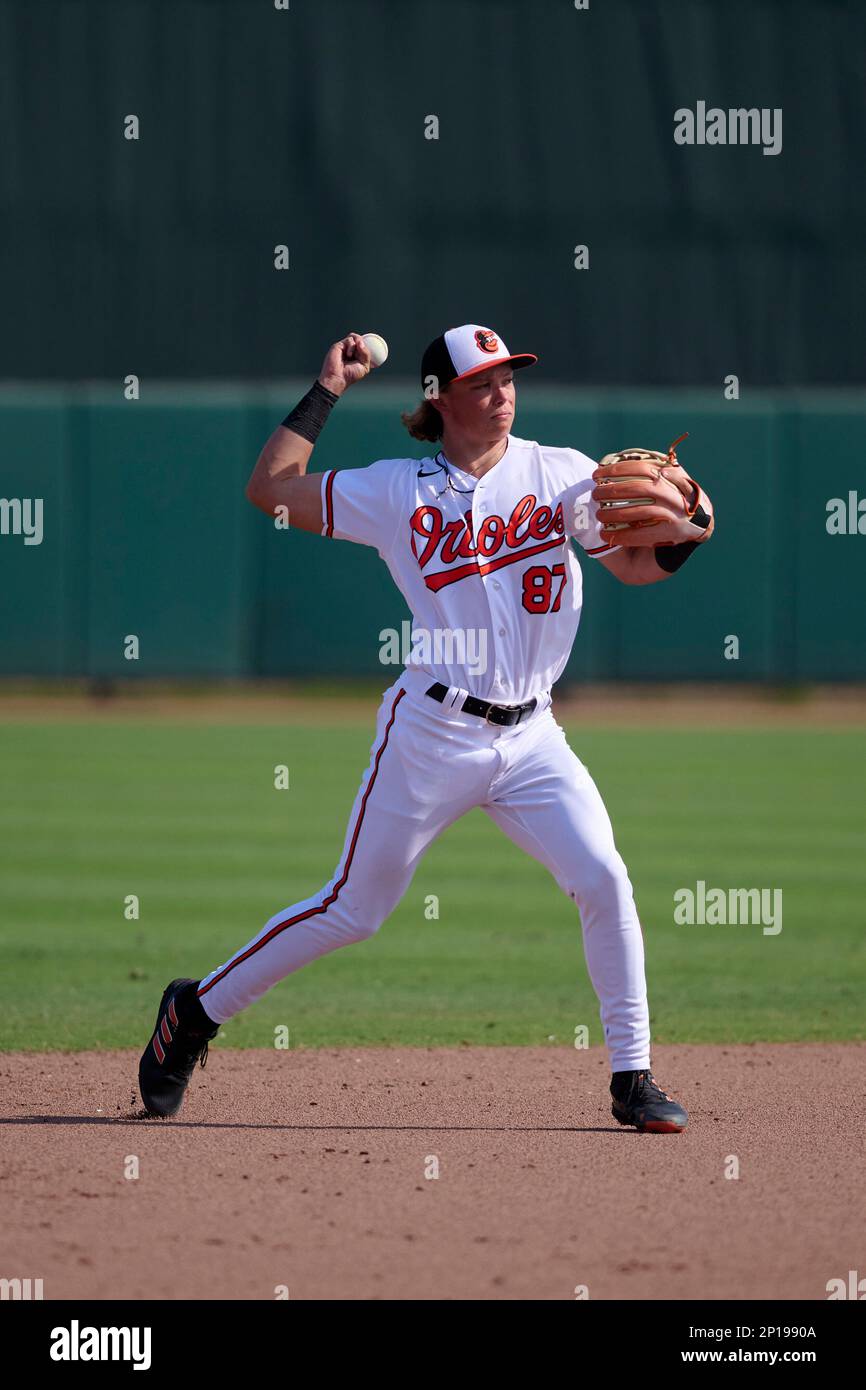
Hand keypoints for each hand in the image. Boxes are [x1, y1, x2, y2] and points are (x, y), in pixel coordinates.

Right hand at [317, 333, 372, 395]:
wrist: (338, 378)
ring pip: (355, 337)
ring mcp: (345, 347)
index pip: (364, 345)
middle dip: (363, 346)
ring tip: (354, 355)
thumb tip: (361, 342)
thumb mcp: (364, 366)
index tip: (366, 354)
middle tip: (360, 354)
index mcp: (357, 356)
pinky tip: (349, 355)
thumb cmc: (350, 375)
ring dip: (358, 345)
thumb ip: (366, 354)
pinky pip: (350, 339)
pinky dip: (352, 346)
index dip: (367, 346)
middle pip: (361, 340)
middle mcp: (351, 350)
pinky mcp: (339, 345)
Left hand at [592, 447, 712, 547]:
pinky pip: (642, 534)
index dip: (614, 470)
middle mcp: (670, 493)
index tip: (596, 474)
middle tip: (595, 495)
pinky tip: (607, 535)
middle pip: (635, 489)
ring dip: (614, 514)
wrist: (701, 518)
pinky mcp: (670, 531)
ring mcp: (671, 512)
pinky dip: (623, 536)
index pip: (638, 468)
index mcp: (668, 475)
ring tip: (599, 515)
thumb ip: (650, 468)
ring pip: (638, 512)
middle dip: (610, 491)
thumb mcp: (670, 475)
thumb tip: (616, 462)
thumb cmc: (677, 493)